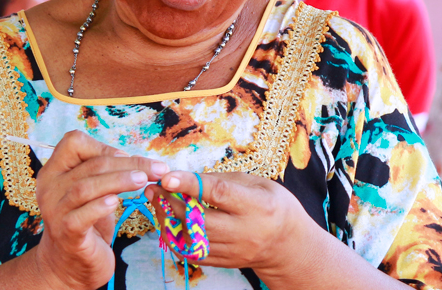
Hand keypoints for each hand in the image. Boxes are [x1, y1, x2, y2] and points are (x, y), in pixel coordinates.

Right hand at [32, 130, 168, 289]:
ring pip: (86, 187)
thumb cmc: (86, 222)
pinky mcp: (66, 233)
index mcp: (54, 171)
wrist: (70, 263)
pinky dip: (99, 207)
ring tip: (143, 180)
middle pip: (90, 165)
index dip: (102, 146)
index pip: (72, 142)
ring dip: (118, 180)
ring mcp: (55, 211)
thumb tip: (136, 159)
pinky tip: (116, 202)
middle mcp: (49, 187)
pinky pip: (81, 216)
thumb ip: (104, 173)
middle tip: (156, 168)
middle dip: (127, 164)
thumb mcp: (93, 192)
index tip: (127, 157)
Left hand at [145, 172, 321, 278]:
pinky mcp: (224, 263)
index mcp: (257, 206)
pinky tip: (168, 222)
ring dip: (169, 220)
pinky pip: (192, 254)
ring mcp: (234, 251)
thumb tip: (188, 178)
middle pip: (199, 220)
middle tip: (154, 188)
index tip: (168, 177)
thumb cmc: (273, 205)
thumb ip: (224, 180)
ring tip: (157, 203)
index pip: (219, 194)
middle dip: (171, 203)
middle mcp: (244, 231)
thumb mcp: (259, 183)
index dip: (191, 185)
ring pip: (192, 239)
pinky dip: (176, 238)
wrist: (288, 244)